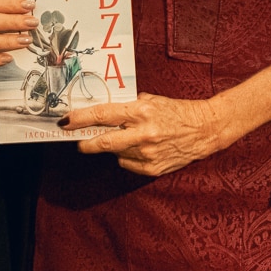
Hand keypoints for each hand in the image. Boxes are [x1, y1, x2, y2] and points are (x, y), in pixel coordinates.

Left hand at [65, 92, 229, 176]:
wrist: (205, 129)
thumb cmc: (177, 111)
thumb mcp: (152, 101)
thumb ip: (129, 107)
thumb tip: (104, 113)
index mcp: (141, 112)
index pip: (103, 115)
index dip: (81, 119)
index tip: (65, 121)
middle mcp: (142, 134)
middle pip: (103, 142)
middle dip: (86, 143)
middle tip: (78, 141)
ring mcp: (147, 154)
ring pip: (115, 154)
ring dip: (114, 147)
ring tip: (129, 138)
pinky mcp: (152, 169)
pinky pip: (128, 164)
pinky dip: (128, 157)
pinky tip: (141, 149)